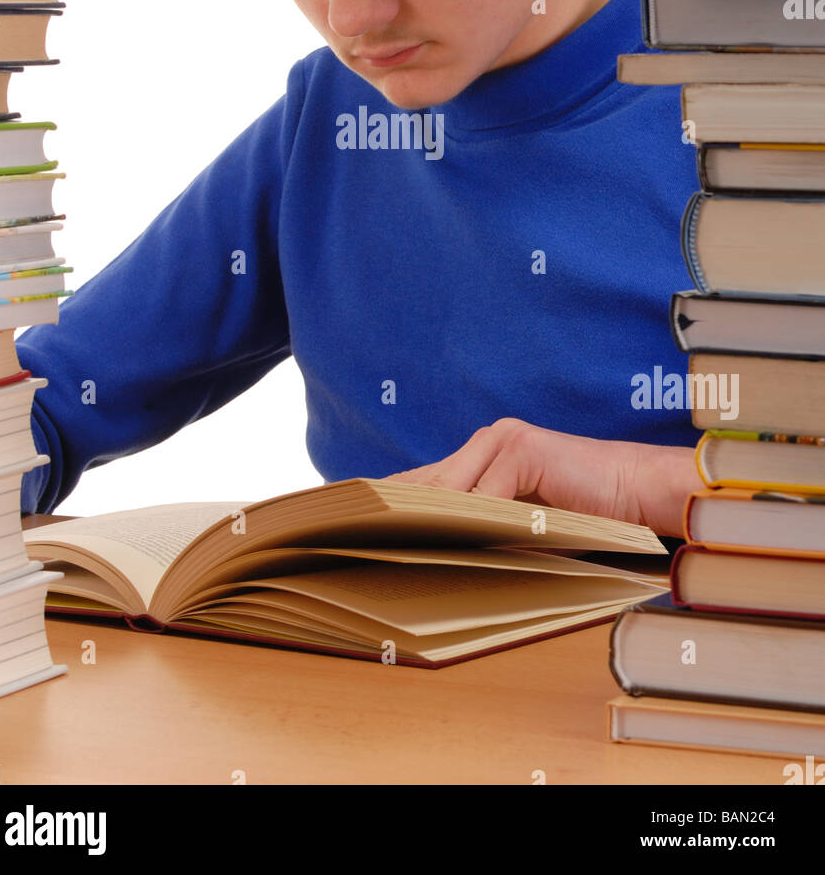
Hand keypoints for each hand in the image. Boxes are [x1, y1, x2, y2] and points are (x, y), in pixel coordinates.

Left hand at [383, 418, 698, 536]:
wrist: (641, 495)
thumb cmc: (590, 519)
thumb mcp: (525, 528)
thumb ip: (484, 529)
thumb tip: (430, 556)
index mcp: (486, 458)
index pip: (425, 483)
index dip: (391, 505)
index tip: (354, 525)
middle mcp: (490, 442)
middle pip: (427, 482)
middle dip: (393, 512)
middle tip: (357, 539)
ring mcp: (505, 440)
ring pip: (450, 490)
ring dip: (426, 522)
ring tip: (390, 547)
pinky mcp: (524, 448)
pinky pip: (484, 495)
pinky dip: (470, 522)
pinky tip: (449, 542)